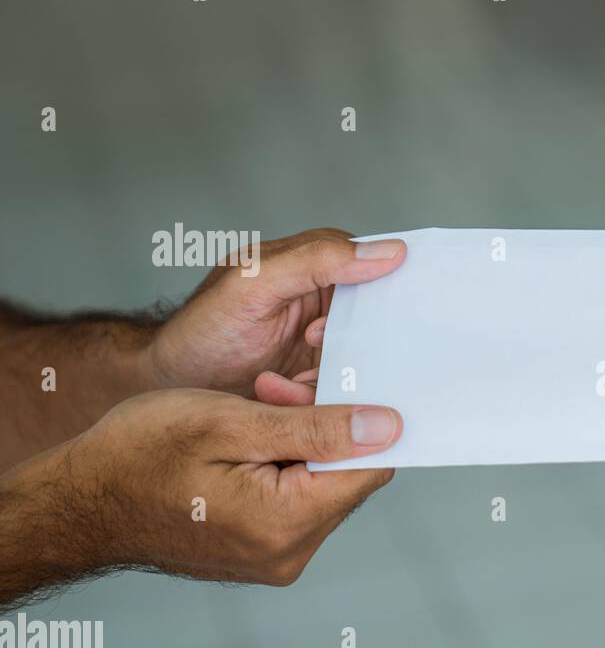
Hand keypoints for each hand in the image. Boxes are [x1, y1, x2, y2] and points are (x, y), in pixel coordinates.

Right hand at [2, 388, 402, 599]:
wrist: (78, 503)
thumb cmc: (138, 454)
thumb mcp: (230, 423)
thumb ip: (317, 427)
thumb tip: (389, 427)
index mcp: (287, 522)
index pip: (370, 467)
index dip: (356, 418)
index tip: (319, 384)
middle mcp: (291, 554)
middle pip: (349, 478)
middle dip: (322, 428)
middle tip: (269, 392)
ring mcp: (276, 560)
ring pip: (324, 487)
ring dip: (300, 446)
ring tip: (249, 417)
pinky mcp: (263, 556)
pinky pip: (297, 504)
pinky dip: (283, 469)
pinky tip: (245, 448)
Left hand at [147, 228, 404, 395]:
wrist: (172, 386)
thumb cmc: (201, 330)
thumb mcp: (256, 284)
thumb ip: (318, 261)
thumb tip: (389, 252)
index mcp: (316, 262)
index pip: (375, 266)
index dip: (381, 293)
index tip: (371, 315)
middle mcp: (326, 299)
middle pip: (375, 319)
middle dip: (358, 344)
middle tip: (316, 347)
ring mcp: (326, 341)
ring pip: (363, 360)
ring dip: (335, 375)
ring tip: (294, 378)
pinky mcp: (321, 376)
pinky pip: (345, 388)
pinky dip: (322, 396)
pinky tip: (289, 392)